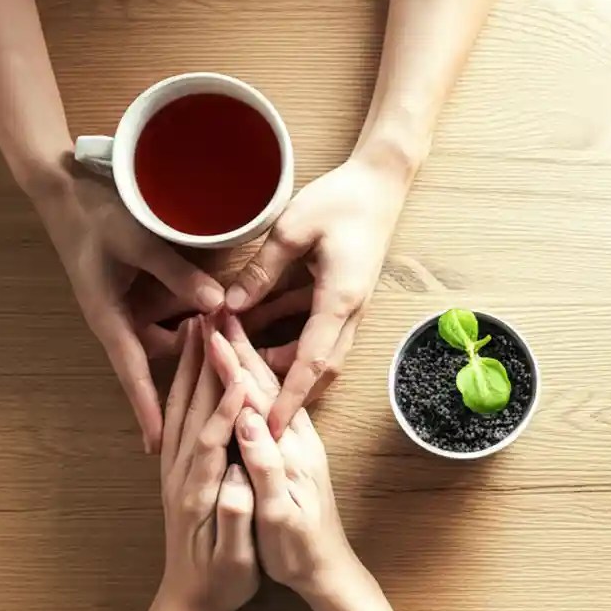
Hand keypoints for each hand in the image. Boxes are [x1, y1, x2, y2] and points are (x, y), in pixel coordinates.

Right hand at [31, 173, 224, 451]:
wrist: (66, 187)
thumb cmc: (94, 214)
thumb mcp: (137, 241)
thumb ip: (176, 273)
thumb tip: (216, 304)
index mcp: (109, 318)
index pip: (132, 373)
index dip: (147, 408)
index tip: (159, 445)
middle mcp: (118, 318)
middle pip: (161, 356)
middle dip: (192, 360)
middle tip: (231, 364)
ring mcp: (128, 304)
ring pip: (168, 332)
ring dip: (195, 331)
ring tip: (232, 327)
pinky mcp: (137, 288)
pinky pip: (168, 309)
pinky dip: (190, 307)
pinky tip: (218, 297)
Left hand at [155, 317, 258, 610]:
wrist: (189, 601)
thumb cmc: (223, 582)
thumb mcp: (235, 560)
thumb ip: (234, 520)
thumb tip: (240, 485)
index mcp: (199, 493)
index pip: (213, 439)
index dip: (227, 405)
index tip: (240, 370)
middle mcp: (182, 474)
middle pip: (190, 410)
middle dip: (202, 364)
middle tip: (212, 322)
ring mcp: (175, 470)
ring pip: (180, 408)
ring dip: (189, 367)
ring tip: (197, 328)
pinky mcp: (177, 470)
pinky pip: (177, 419)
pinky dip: (183, 387)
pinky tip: (189, 368)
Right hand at [202, 316, 358, 595]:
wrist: (327, 571)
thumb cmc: (299, 552)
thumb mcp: (280, 516)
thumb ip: (265, 467)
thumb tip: (248, 421)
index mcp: (289, 451)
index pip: (256, 395)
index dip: (231, 362)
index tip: (209, 330)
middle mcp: (296, 439)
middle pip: (264, 382)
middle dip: (238, 345)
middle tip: (214, 309)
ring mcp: (296, 442)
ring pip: (268, 388)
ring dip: (245, 356)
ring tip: (224, 327)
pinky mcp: (293, 450)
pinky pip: (271, 403)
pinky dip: (254, 380)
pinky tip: (242, 371)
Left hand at [224, 156, 407, 434]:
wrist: (380, 184)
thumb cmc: (342, 199)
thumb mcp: (293, 227)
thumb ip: (262, 269)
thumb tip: (231, 306)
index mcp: (339, 300)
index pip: (312, 361)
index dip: (289, 397)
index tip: (271, 427)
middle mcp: (349, 313)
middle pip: (320, 371)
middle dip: (286, 394)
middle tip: (250, 407)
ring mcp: (350, 308)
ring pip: (320, 356)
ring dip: (285, 368)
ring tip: (245, 368)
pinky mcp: (343, 299)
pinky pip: (317, 333)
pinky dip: (290, 342)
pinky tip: (258, 334)